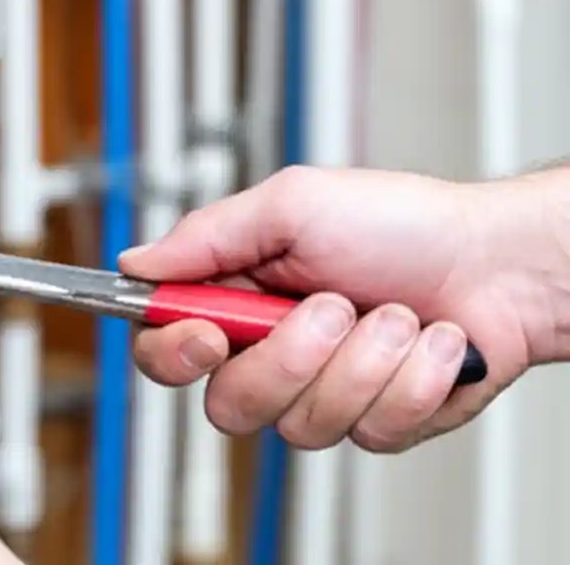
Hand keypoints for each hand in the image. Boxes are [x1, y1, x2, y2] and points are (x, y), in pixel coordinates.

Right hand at [121, 165, 569, 452]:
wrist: (499, 261)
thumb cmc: (403, 224)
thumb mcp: (292, 204)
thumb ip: (207, 235)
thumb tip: (136, 261)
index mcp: (238, 301)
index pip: (165, 350)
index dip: (173, 354)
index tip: (207, 334)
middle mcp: (271, 354)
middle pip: (229, 405)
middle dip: (291, 357)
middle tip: (332, 305)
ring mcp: (322, 394)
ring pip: (303, 423)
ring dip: (364, 360)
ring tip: (395, 315)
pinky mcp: (375, 424)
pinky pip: (370, 431)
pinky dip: (412, 378)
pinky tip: (428, 345)